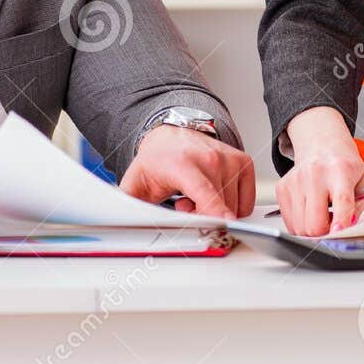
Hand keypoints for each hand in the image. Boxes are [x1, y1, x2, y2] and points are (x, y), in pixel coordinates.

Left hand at [120, 124, 255, 218]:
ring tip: (197, 195)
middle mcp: (210, 159)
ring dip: (218, 209)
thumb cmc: (157, 160)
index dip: (216, 213)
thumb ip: (127, 205)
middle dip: (204, 216)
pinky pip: (246, 200)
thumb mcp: (135, 183)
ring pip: (234, 206)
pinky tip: (213, 192)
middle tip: (185, 204)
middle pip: (220, 208)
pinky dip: (232, 203)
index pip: (206, 194)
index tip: (224, 226)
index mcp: (184, 165)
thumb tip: (117, 224)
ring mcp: (229, 159)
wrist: (172, 136)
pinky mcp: (243, 161)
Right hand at [276, 106, 363, 236]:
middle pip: (315, 222)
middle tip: (332, 222)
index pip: (341, 199)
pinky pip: (289, 222)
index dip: (340, 219)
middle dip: (325, 231)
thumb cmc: (344, 165)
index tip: (338, 232)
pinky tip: (309, 210)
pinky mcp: (282, 188)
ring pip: (300, 227)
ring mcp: (296, 181)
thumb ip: (360, 205)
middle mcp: (316, 174)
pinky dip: (300, 223)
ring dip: (312, 228)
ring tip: (321, 214)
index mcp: (341, 171)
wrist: (321, 145)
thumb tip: (348, 226)